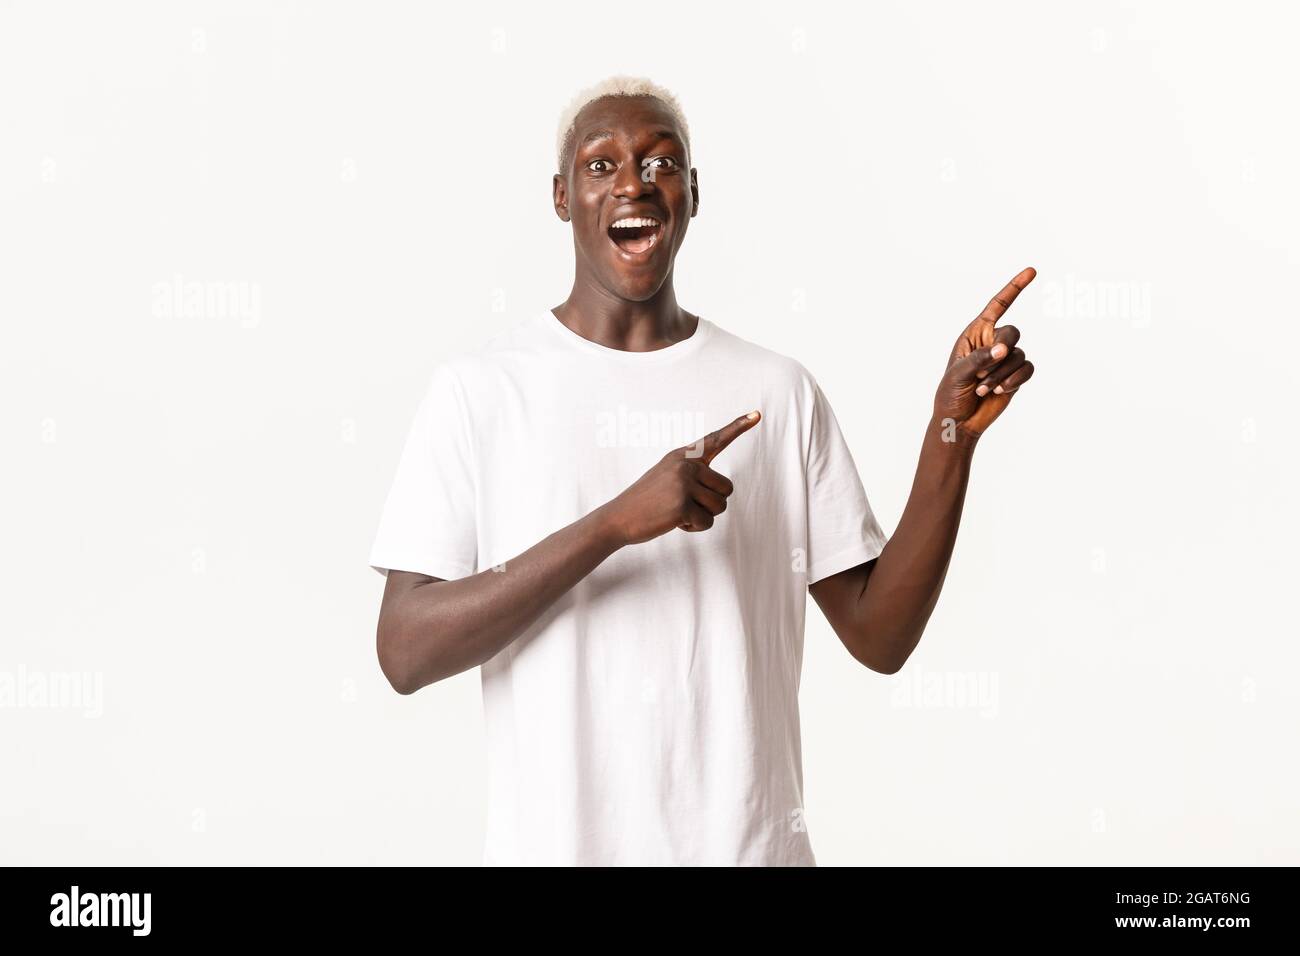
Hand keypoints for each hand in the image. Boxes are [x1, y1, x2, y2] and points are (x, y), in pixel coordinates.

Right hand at [604, 411, 760, 544]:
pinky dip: (693, 528)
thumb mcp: (667, 476)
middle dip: (711, 503)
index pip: (715, 439)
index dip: (738, 426)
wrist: (618, 518)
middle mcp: (685, 465)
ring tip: (677, 512)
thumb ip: (693, 474)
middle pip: (726, 488)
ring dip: (703, 516)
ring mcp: (684, 484)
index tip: (756, 414)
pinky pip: (707, 522)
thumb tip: (721, 488)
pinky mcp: (682, 505)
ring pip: (720, 506)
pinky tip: (674, 522)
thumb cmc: (646, 501)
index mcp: (683, 456)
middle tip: (684, 505)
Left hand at [935, 267, 1038, 440]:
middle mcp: (992, 341)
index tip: (1032, 271)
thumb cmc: (951, 393)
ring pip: (1018, 355)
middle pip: (1013, 332)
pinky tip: (1001, 391)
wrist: (960, 420)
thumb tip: (1004, 349)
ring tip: (984, 388)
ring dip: (1002, 374)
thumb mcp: (959, 373)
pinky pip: (1027, 369)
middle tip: (984, 372)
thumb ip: (980, 358)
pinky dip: (1015, 381)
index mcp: (975, 333)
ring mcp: (1005, 358)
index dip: (1014, 288)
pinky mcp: (1016, 375)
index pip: (997, 305)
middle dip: (1002, 351)